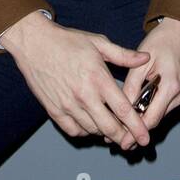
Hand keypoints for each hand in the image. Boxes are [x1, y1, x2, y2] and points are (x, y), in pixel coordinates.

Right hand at [1, 12, 151, 148]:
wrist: (34, 42)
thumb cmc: (66, 41)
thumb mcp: (98, 42)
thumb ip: (124, 55)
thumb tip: (145, 58)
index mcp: (98, 79)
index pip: (123, 110)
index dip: (137, 127)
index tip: (145, 137)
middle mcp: (84, 95)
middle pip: (109, 128)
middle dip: (123, 137)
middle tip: (130, 139)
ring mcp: (67, 105)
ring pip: (92, 131)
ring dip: (104, 133)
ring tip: (110, 127)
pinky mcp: (53, 110)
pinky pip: (73, 130)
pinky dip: (84, 132)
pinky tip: (90, 124)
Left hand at [110, 18, 179, 149]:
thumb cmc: (161, 42)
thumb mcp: (142, 63)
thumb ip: (132, 86)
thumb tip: (121, 107)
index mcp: (170, 87)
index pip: (151, 119)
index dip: (135, 132)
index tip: (121, 141)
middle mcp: (179, 95)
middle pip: (155, 121)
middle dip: (136, 132)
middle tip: (117, 141)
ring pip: (158, 116)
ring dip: (141, 123)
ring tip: (121, 132)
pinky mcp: (179, 93)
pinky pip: (161, 108)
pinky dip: (148, 113)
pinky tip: (134, 117)